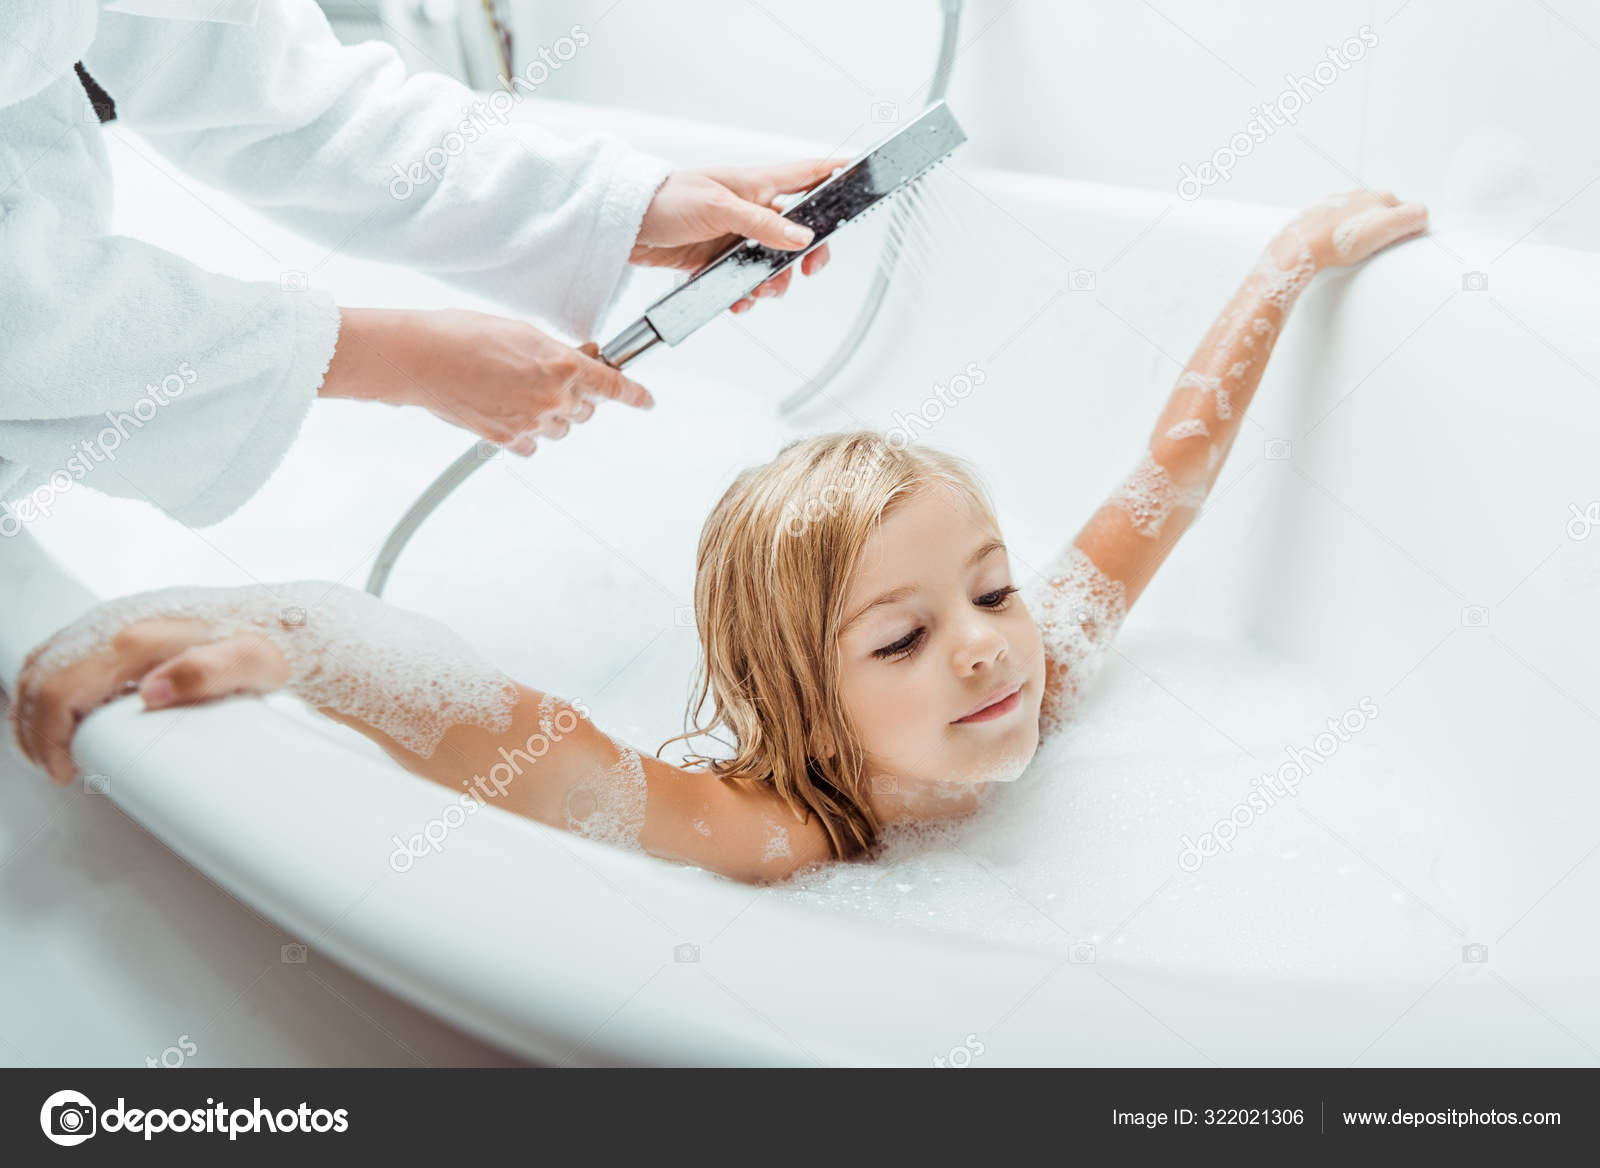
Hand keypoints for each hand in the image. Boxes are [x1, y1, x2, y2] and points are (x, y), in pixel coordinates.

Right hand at [9, 612, 289, 785]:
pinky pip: (64, 652)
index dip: (49, 736)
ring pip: (45, 662)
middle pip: (41, 677)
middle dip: (33, 728)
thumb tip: (154, 692)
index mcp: (141, 639)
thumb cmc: (270, 646)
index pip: (60, 689)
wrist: (283, 620)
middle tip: (53, 766)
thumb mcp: (254, 665)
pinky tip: (63, 712)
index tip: (65, 769)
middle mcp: (121, 623)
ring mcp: (118, 620)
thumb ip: (206, 675)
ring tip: (51, 748)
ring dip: (33, 706)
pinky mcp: (124, 624)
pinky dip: (47, 684)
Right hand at [322, 308, 652, 457]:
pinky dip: (526, 432)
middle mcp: (553, 399)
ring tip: (518, 391)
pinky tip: (506, 411)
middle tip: (548, 377)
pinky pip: (532, 444)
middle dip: (576, 395)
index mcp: (563, 367)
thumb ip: (559, 352)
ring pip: (561, 428)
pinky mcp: (506, 439)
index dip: (636, 396)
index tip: (647, 401)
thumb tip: (583, 360)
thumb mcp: (524, 332)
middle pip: (587, 409)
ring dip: (551, 414)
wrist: (419, 358)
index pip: (615, 387)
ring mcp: (530, 423)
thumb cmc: (466, 334)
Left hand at [631, 159, 843, 313]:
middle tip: (805, 272)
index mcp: (757, 183)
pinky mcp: (719, 260)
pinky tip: (735, 301)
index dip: (839, 176)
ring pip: (774, 263)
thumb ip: (763, 224)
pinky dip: (744, 296)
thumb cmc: (666, 198)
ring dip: (771, 283)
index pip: (810, 174)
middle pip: (800, 231)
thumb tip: (803, 237)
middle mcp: (752, 209)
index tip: (865, 183)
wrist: (625, 224)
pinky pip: (744, 282)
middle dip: (806, 256)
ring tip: (755, 292)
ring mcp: (737, 236)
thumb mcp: (718, 208)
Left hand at [1291, 189, 1428, 270]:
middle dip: (1383, 231)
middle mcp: (1358, 195)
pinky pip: (1335, 225)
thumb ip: (1414, 217)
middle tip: (1374, 250)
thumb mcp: (1388, 226)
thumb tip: (1422, 218)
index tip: (1398, 243)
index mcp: (1379, 196)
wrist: (1301, 246)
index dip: (1407, 231)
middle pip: (1382, 215)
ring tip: (1353, 250)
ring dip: (1360, 232)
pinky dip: (1338, 235)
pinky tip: (1334, 247)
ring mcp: (1337, 203)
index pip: (1407, 212)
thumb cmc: (1340, 239)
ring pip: (1359, 219)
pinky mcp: (1318, 215)